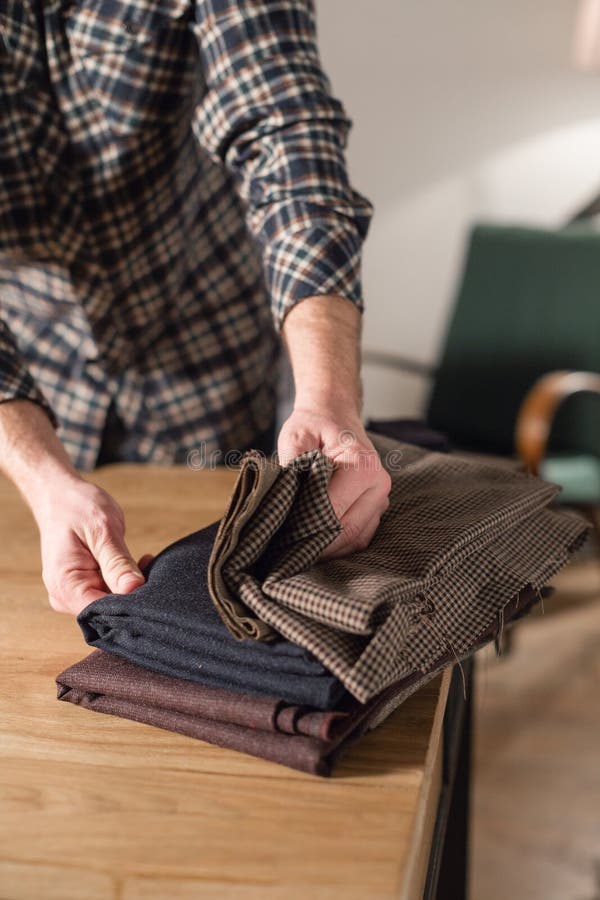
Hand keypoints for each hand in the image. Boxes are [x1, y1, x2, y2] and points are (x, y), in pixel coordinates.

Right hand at [32, 475, 147, 614]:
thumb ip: (117, 563)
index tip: (150, 586)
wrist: (59, 495)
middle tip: (149, 567)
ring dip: (132, 585)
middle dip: (134, 593)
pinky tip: (139, 562)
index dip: (129, 604)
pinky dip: (127, 579)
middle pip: (108, 611)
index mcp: (65, 586)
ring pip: (113, 601)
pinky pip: (111, 591)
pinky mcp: (85, 586)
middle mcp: (66, 596)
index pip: (102, 613)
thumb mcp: (102, 531)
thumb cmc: (75, 507)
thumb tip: (134, 589)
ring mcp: (74, 593)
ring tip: (144, 561)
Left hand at [277, 408, 390, 557]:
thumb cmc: (314, 425)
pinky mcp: (376, 510)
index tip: (279, 533)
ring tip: (295, 550)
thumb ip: (291, 470)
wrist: (335, 415)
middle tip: (283, 550)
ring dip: (325, 549)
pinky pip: (358, 538)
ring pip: (354, 540)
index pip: (332, 509)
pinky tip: (313, 544)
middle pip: (345, 530)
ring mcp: (381, 499)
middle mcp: (379, 484)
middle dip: (314, 543)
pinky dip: (337, 546)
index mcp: (363, 465)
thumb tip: (283, 506)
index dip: (304, 524)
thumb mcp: (296, 438)